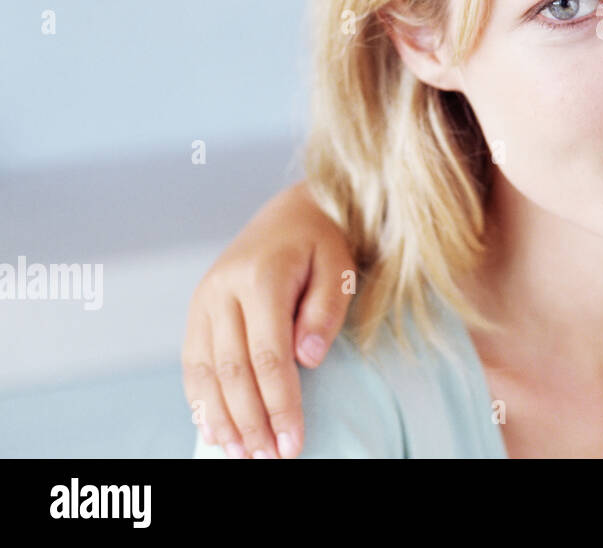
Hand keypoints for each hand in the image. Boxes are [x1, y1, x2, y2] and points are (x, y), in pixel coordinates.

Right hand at [182, 183, 353, 457]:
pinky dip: (201, 400)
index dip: (280, 405)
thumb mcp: (339, 268)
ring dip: (222, 419)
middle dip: (252, 422)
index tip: (293, 442)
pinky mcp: (195, 310)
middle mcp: (222, 289)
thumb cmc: (324, 243)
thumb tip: (307, 361)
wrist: (290, 213)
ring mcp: (203, 300)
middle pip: (233, 371)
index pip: (268, 356)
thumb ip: (325, 312)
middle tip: (272, 458)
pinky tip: (216, 429)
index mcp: (260, 277)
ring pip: (205, 372)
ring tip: (243, 455)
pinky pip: (192, 363)